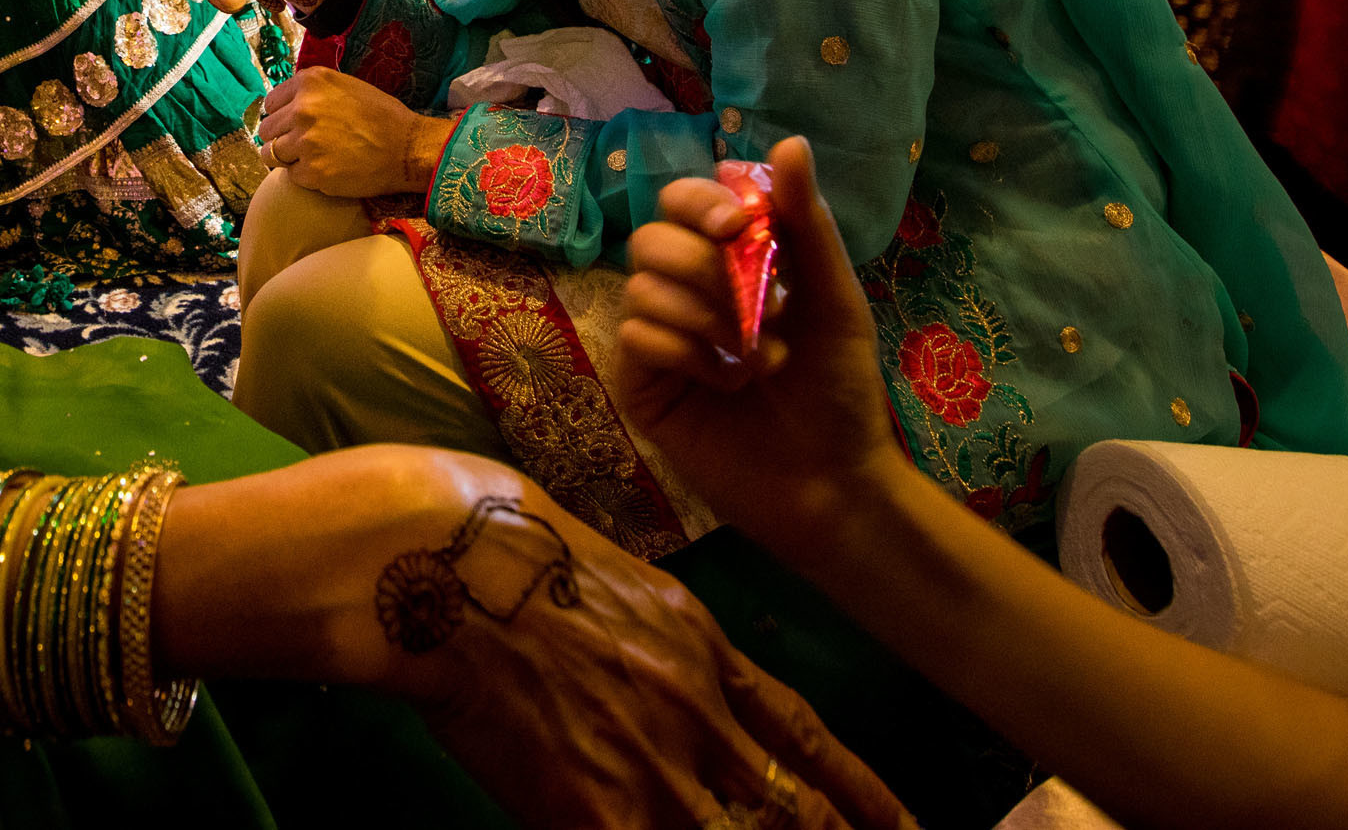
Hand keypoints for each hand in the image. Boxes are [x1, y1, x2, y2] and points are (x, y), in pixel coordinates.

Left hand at [254, 67, 444, 196]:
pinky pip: (291, 176)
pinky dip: (305, 176)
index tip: (294, 124)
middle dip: (281, 137)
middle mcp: (303, 109)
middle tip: (303, 144)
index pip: (271, 103)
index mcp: (310, 82)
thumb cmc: (382, 117)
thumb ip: (313, 92)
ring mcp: (306, 142)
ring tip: (312, 158)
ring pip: (271, 154)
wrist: (408, 149)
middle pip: (266, 129)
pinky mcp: (312, 172)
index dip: (282, 115)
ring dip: (287, 158)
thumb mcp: (346, 86)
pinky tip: (327, 169)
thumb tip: (285, 106)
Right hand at [379, 474, 911, 829]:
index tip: (900, 825)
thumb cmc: (512, 546)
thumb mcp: (622, 577)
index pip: (802, 736)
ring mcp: (649, 767)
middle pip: (792, 809)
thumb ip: (662, 633)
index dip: (859, 791)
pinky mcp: (592, 809)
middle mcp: (693, 713)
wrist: (447, 560)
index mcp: (701, 649)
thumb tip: (675, 662)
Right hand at [612, 137, 903, 556]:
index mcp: (729, 261)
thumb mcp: (833, 299)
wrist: (831, 480)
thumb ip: (805, 222)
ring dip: (706, 318)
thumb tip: (790, 141)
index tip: (735, 226)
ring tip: (756, 360)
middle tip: (759, 309)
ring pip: (640, 285)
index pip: (684, 199)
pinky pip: (634, 336)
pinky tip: (725, 384)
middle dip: (705, 267)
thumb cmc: (839, 389)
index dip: (700, 201)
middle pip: (652, 236)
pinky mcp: (640, 383)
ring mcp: (657, 336)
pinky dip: (686, 354)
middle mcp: (685, 290)